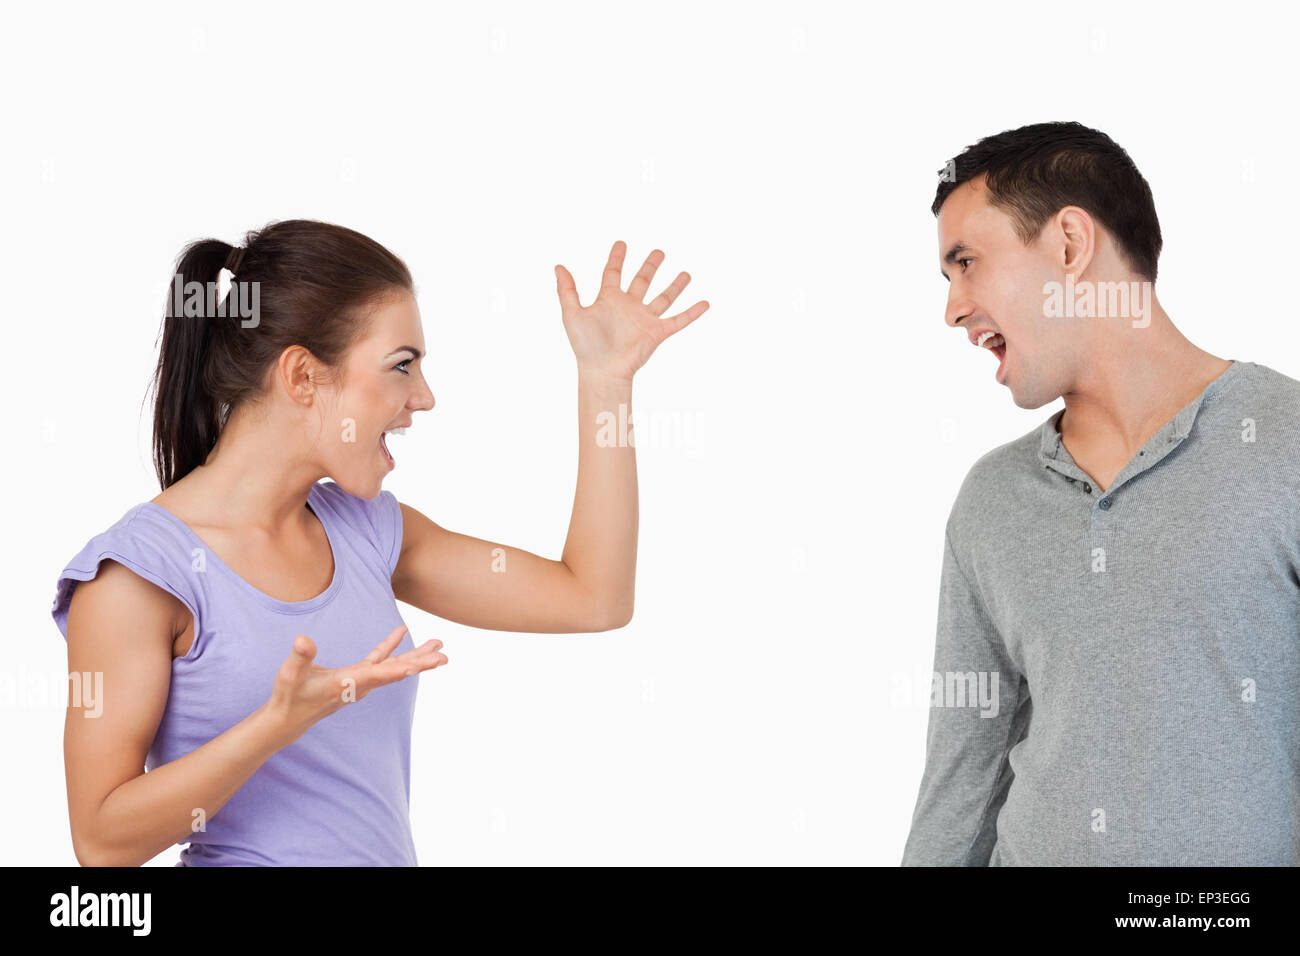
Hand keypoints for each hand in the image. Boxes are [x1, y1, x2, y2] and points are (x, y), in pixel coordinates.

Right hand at [264, 626, 446, 744]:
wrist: (289, 718)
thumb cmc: (289, 697)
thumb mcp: (290, 675)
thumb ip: (300, 657)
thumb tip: (303, 640)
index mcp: (347, 684)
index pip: (376, 676)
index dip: (396, 670)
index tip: (417, 666)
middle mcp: (360, 684)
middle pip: (395, 672)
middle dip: (420, 664)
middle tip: (444, 657)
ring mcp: (360, 681)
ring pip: (393, 666)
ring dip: (416, 655)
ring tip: (437, 644)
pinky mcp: (356, 676)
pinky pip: (379, 660)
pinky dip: (391, 646)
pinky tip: (402, 632)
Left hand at [554, 240, 708, 382]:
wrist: (603, 370)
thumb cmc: (585, 346)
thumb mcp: (571, 313)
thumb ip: (566, 290)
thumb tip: (558, 266)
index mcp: (608, 300)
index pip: (612, 273)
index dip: (616, 258)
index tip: (621, 244)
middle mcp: (629, 307)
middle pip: (642, 281)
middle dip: (650, 266)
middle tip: (659, 252)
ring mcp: (644, 319)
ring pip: (664, 298)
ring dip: (675, 286)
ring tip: (686, 273)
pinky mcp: (657, 332)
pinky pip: (678, 320)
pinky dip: (692, 312)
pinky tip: (705, 303)